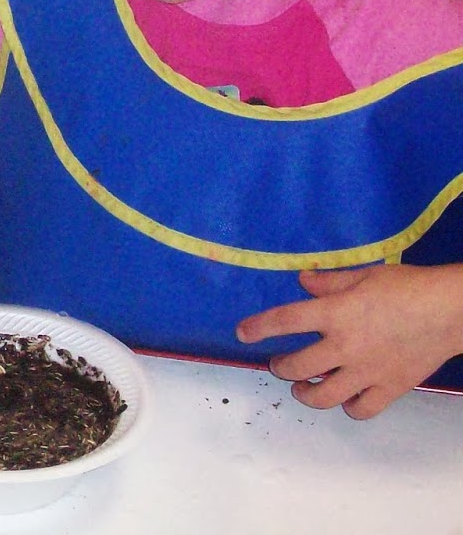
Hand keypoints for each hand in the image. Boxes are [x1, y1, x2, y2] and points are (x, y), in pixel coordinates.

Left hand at [236, 263, 462, 418]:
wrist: (450, 311)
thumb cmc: (407, 287)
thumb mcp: (363, 275)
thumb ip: (329, 282)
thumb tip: (303, 281)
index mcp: (335, 314)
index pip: (283, 321)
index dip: (257, 328)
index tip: (242, 334)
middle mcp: (345, 346)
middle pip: (296, 367)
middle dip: (280, 367)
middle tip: (279, 364)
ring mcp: (367, 372)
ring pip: (323, 396)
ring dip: (306, 394)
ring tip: (303, 387)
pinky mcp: (389, 388)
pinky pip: (361, 409)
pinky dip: (348, 407)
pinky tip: (345, 397)